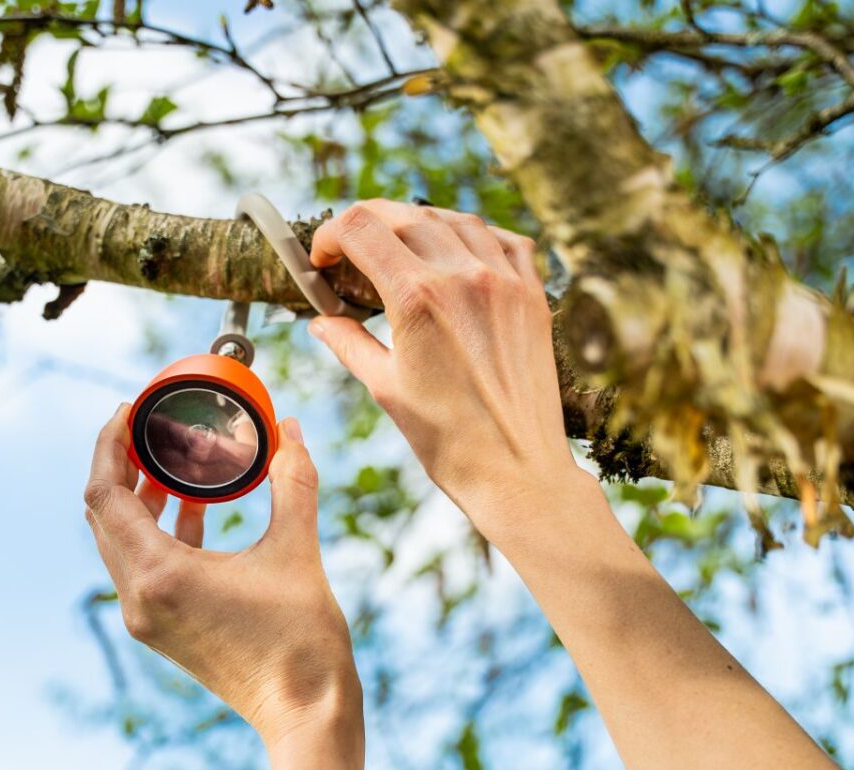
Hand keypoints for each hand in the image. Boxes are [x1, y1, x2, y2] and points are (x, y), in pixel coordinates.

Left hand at [84, 406, 363, 769]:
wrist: (305, 709)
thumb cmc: (301, 638)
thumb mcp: (296, 550)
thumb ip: (292, 481)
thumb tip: (292, 429)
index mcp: (159, 575)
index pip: (105, 496)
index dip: (110, 446)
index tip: (127, 411)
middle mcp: (139, 598)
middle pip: (103, 517)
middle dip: (120, 467)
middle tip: (145, 428)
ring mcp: (147, 617)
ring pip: (120, 542)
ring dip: (138, 499)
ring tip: (167, 461)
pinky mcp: (163, 627)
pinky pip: (142, 565)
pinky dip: (157, 530)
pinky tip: (191, 507)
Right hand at [308, 199, 579, 533]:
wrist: (517, 472)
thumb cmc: (448, 439)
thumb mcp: (385, 387)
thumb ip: (349, 343)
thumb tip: (320, 322)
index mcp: (418, 298)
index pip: (362, 228)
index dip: (331, 234)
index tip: (323, 258)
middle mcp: (464, 277)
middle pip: (404, 215)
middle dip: (367, 223)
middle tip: (351, 250)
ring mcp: (505, 281)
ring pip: (455, 219)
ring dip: (419, 224)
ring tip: (401, 249)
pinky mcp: (533, 296)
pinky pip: (507, 240)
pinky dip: (476, 236)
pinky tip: (460, 256)